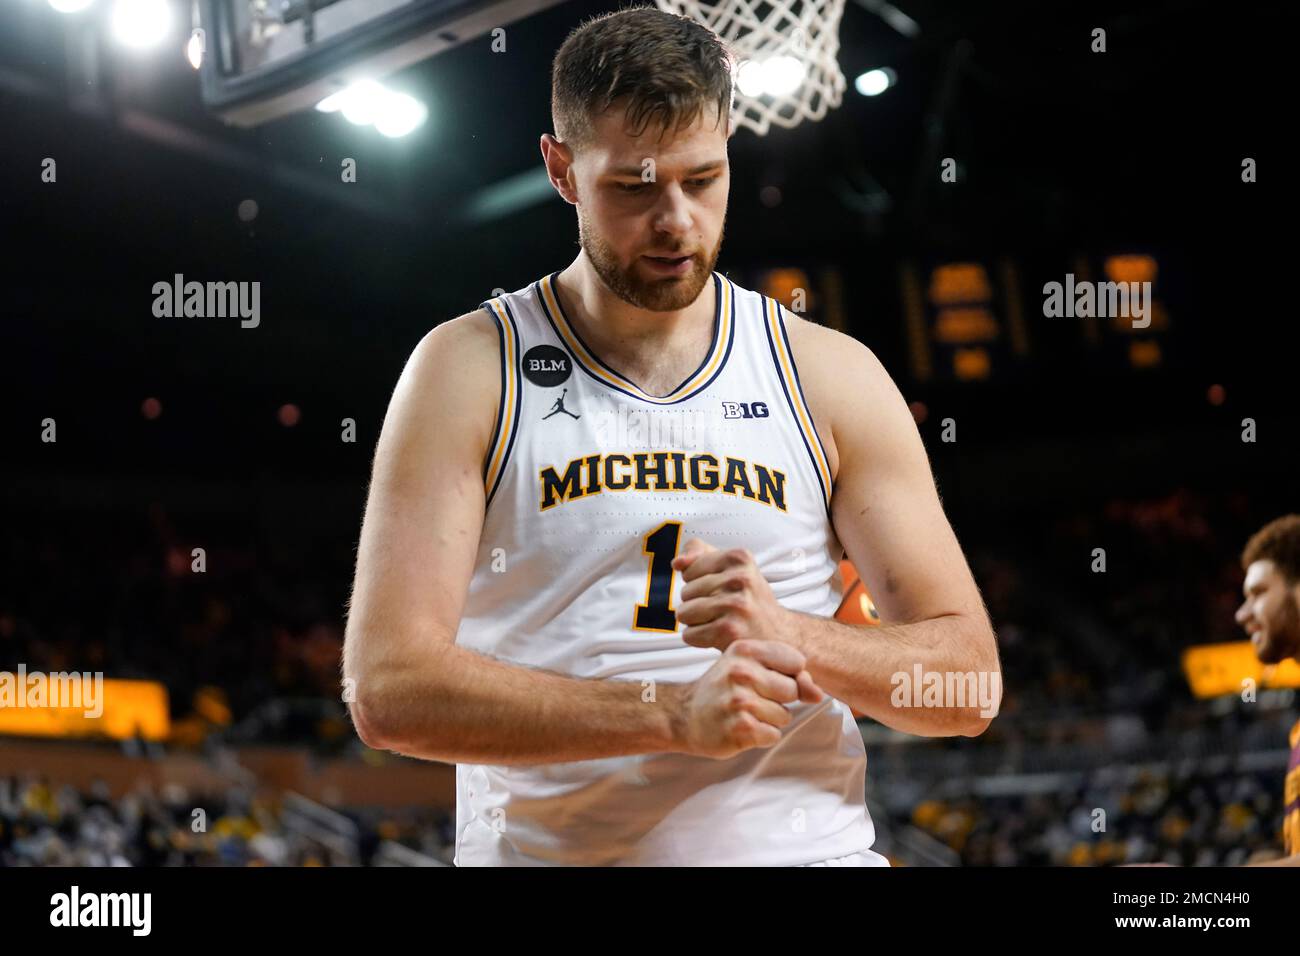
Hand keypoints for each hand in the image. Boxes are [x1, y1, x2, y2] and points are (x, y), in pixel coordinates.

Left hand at [672, 538, 798, 652]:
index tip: (723, 591)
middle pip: (685, 593)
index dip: (699, 584)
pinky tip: (719, 637)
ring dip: (696, 623)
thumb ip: (699, 553)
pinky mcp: (729, 630)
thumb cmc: (748, 599)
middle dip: (698, 604)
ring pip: (683, 613)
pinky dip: (698, 640)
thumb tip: (677, 563)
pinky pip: (689, 634)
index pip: (688, 570)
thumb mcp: (731, 567)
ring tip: (721, 622)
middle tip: (725, 610)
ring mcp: (736, 604)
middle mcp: (740, 578)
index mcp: (739, 557)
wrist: (780, 634)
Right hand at [675, 640, 824, 759]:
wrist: (685, 715)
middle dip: (779, 699)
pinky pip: (773, 734)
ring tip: (745, 713)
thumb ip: (789, 675)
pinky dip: (762, 736)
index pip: (796, 661)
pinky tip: (742, 727)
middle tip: (753, 698)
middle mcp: (741, 672)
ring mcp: (739, 701)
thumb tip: (819, 694)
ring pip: (785, 715)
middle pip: (792, 690)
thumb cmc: (723, 688)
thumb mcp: (750, 668)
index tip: (768, 678)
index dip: (789, 674)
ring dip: (770, 719)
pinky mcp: (740, 728)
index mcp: (744, 649)